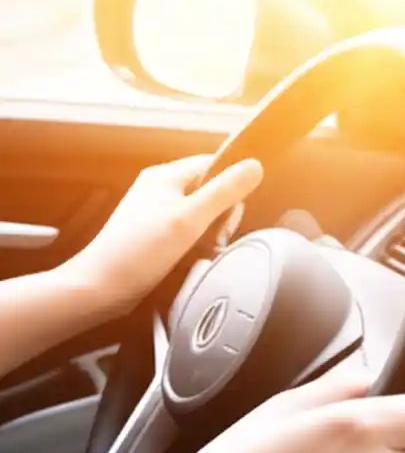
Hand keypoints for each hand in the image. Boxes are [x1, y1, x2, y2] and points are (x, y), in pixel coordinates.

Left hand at [66, 155, 263, 316]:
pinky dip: (196, 243)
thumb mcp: (189, 220)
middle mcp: (159, 188)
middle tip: (213, 237)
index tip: (231, 213)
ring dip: (209, 232)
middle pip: (211, 190)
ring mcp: (155, 210)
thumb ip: (224, 192)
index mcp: (165, 175)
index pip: (215, 164)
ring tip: (200, 251)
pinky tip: (191, 258)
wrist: (100, 288)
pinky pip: (189, 229)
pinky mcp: (154, 232)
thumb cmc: (138, 253)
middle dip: (221, 215)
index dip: (232, 186)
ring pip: (202, 213)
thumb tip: (255, 166)